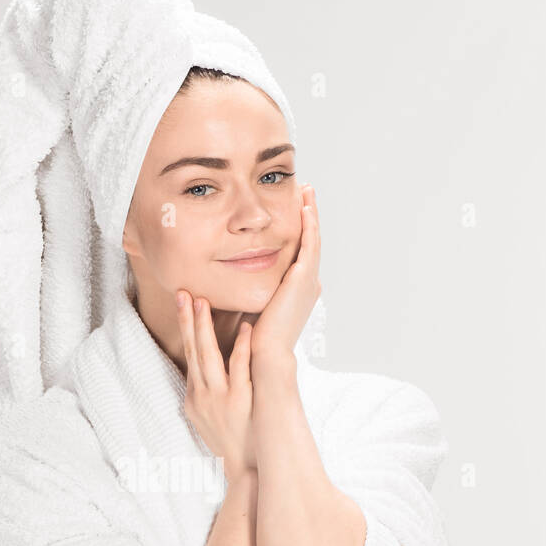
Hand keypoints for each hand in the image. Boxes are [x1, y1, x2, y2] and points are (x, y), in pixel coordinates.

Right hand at [175, 289, 255, 483]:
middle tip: (183, 292)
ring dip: (205, 328)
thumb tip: (206, 372)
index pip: (188, 356)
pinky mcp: (240, 402)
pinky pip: (240, 369)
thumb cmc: (232, 442)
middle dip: (187, 320)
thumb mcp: (208, 420)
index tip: (183, 303)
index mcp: (194, 398)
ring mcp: (220, 398)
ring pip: (209, 356)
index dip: (185, 328)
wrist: (245, 468)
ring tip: (203, 302)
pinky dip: (241, 348)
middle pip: (193, 351)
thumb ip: (207, 393)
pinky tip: (245, 330)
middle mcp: (203, 395)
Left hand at [249, 183, 321, 359]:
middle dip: (308, 214)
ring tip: (308, 191)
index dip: (300, 228)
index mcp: (298, 290)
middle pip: (310, 240)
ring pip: (314, 239)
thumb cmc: (253, 338)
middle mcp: (308, 284)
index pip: (301, 251)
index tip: (294, 208)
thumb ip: (250, 288)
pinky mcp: (303, 281)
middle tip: (307, 191)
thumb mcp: (253, 304)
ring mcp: (308, 282)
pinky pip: (310, 247)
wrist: (264, 355)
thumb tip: (232, 275)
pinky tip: (304, 209)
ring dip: (311, 214)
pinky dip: (309, 227)